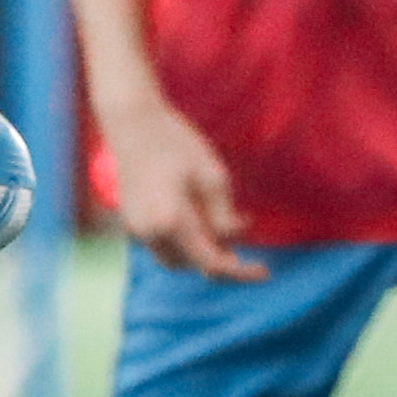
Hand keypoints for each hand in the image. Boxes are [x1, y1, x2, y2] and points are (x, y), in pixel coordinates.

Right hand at [96, 91, 260, 280]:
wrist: (132, 123)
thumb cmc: (177, 144)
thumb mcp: (213, 176)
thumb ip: (225, 216)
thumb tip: (236, 241)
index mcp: (172, 222)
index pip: (211, 263)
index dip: (240, 272)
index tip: (265, 272)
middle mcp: (150, 233)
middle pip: (193, 265)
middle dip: (221, 257)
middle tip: (243, 229)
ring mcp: (137, 230)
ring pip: (176, 260)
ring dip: (200, 253)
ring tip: (221, 226)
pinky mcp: (131, 223)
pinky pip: (163, 246)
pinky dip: (183, 242)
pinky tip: (197, 216)